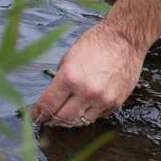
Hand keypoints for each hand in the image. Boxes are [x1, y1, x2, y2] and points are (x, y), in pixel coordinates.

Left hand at [30, 22, 146, 126]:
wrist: (125, 38)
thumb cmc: (96, 42)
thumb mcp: (69, 57)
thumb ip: (60, 79)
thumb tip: (53, 96)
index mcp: (70, 77)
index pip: (48, 104)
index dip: (39, 112)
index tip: (36, 115)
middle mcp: (86, 91)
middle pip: (63, 118)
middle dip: (53, 119)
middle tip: (48, 118)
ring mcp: (102, 99)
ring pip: (81, 121)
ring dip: (71, 120)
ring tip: (65, 116)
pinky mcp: (116, 102)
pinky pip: (98, 116)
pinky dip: (88, 114)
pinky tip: (84, 108)